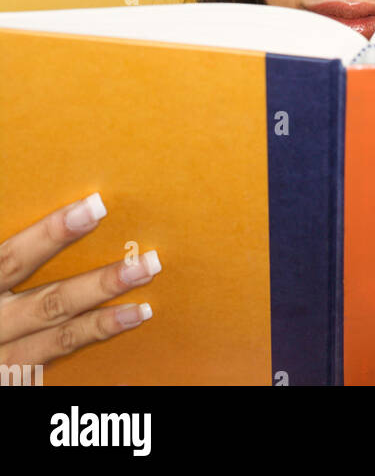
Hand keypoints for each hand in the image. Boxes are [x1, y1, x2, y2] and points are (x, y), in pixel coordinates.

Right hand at [0, 194, 159, 373]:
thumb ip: (4, 253)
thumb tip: (66, 210)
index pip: (14, 258)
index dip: (53, 233)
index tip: (95, 207)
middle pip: (49, 303)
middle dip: (100, 284)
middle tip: (148, 264)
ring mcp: (0, 359)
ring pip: (57, 340)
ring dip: (103, 323)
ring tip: (144, 307)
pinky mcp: (10, 380)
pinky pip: (51, 368)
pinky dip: (87, 350)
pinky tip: (118, 334)